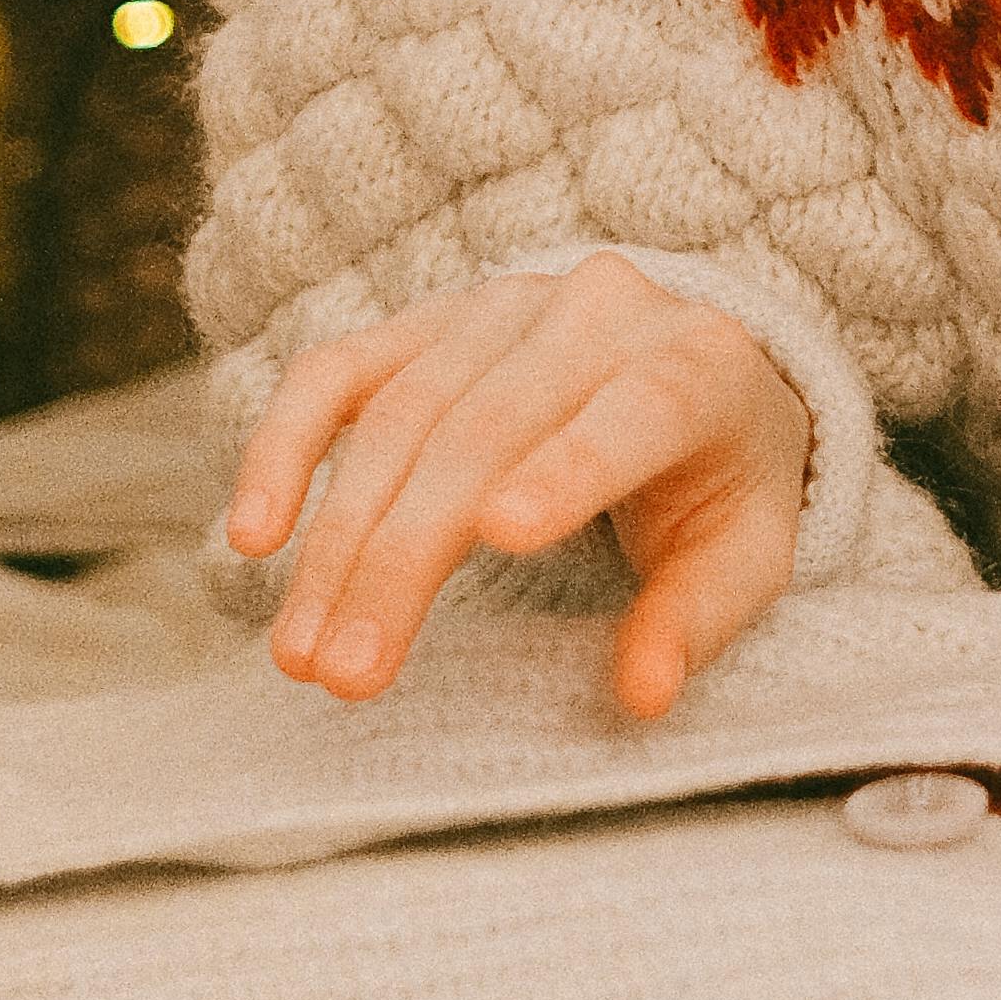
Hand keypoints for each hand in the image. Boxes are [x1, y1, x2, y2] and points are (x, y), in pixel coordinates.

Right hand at [225, 255, 812, 723]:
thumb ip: (698, 618)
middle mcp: (598, 313)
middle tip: (347, 673)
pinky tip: (253, 535)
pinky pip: (337, 371)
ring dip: (339, 538)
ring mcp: (502, 305)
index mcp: (699, 365)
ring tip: (301, 650)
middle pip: (484, 432)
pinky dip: (283, 446)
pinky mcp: (428, 317)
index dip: (568, 467)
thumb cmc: (720, 475)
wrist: (695, 358)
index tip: (501, 535)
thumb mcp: (747, 550)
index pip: (635, 410)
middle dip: (404, 556)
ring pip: (401, 413)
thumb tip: (643, 693)